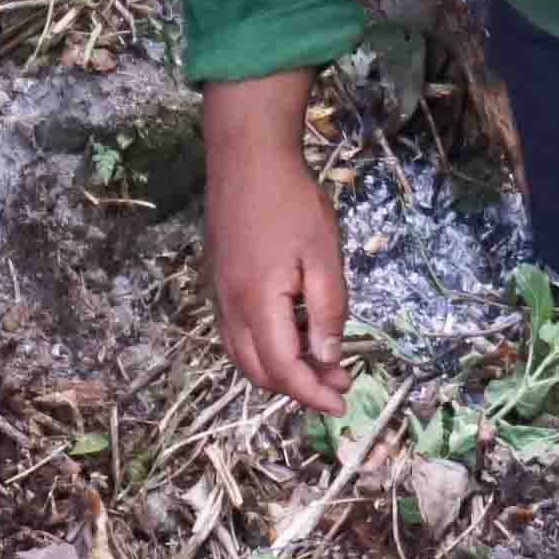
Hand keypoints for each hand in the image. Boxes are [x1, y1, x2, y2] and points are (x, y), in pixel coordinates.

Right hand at [198, 87, 346, 407]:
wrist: (246, 157)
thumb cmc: (291, 202)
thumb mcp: (323, 255)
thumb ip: (327, 311)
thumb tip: (327, 358)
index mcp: (257, 305)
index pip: (283, 370)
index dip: (312, 392)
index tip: (340, 402)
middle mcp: (230, 309)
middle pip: (258, 371)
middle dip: (298, 385)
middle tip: (338, 380)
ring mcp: (219, 296)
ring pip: (243, 356)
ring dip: (279, 370)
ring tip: (319, 362)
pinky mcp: (217, 282)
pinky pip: (236, 335)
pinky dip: (263, 349)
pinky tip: (290, 335)